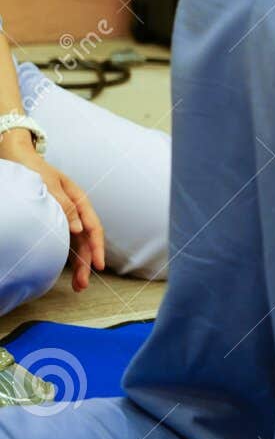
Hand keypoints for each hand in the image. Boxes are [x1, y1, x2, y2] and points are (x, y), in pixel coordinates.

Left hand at [0, 135, 104, 291]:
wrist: (13, 153)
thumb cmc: (31, 167)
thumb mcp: (48, 183)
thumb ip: (64, 205)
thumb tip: (78, 229)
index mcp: (79, 199)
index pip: (93, 227)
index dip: (97, 248)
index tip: (97, 266)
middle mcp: (75, 209)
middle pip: (86, 241)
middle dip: (86, 264)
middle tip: (82, 285)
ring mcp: (65, 215)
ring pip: (76, 244)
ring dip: (78, 264)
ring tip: (77, 285)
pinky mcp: (54, 219)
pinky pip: (64, 241)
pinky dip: (66, 255)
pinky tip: (65, 269)